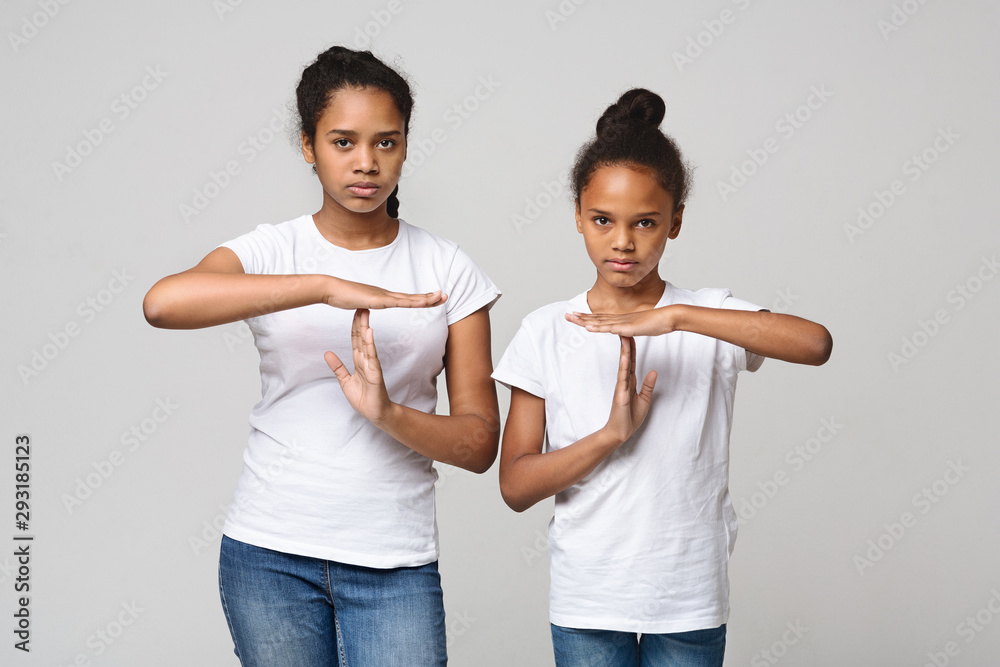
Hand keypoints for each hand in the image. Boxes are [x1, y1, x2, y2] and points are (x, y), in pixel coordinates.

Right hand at [323, 276, 447, 309]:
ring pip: (409, 298)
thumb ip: (364, 305)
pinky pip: (399, 302)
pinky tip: (423, 302)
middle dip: (429, 297)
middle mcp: (386, 294)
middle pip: (412, 297)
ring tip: (441, 296)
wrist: (330, 289)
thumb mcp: (357, 303)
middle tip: (445, 295)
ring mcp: (383, 296)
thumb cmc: (341, 296)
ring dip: (426, 298)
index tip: (433, 298)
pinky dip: (412, 301)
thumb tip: (366, 306)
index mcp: (382, 296)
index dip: (420, 298)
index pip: (405, 299)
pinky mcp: (378, 300)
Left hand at [324, 309, 395, 423]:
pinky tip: (369, 333)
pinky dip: (370, 344)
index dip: (354, 326)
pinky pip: (372, 357)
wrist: (375, 413)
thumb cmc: (363, 398)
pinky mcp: (375, 373)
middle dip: (360, 321)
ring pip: (367, 343)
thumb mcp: (345, 381)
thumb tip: (327, 353)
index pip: (356, 339)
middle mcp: (366, 360)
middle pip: (362, 337)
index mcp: (359, 361)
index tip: (354, 311)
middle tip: (361, 304)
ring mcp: (372, 366)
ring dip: (366, 328)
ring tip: (365, 313)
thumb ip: (337, 367)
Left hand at [565, 306, 677, 336]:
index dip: (587, 317)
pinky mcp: (628, 328)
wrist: (668, 318)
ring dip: (585, 320)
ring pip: (600, 322)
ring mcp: (623, 323)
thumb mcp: (639, 327)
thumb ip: (630, 329)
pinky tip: (589, 327)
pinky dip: (599, 327)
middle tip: (566, 315)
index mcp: (621, 320)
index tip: (576, 316)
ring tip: (572, 318)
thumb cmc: (657, 323)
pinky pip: (610, 328)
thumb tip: (624, 331)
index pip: (601, 319)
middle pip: (596, 318)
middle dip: (581, 317)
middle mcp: (619, 319)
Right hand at [603, 336, 657, 445]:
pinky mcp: (620, 395)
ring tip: (624, 337)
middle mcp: (624, 381)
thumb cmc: (629, 417)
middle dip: (627, 344)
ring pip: (623, 366)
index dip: (632, 348)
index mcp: (630, 382)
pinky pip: (622, 379)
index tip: (632, 334)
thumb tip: (654, 371)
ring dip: (624, 351)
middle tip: (626, 327)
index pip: (631, 361)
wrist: (620, 433)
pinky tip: (624, 358)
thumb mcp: (644, 399)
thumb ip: (648, 385)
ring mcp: (621, 387)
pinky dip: (623, 367)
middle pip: (626, 359)